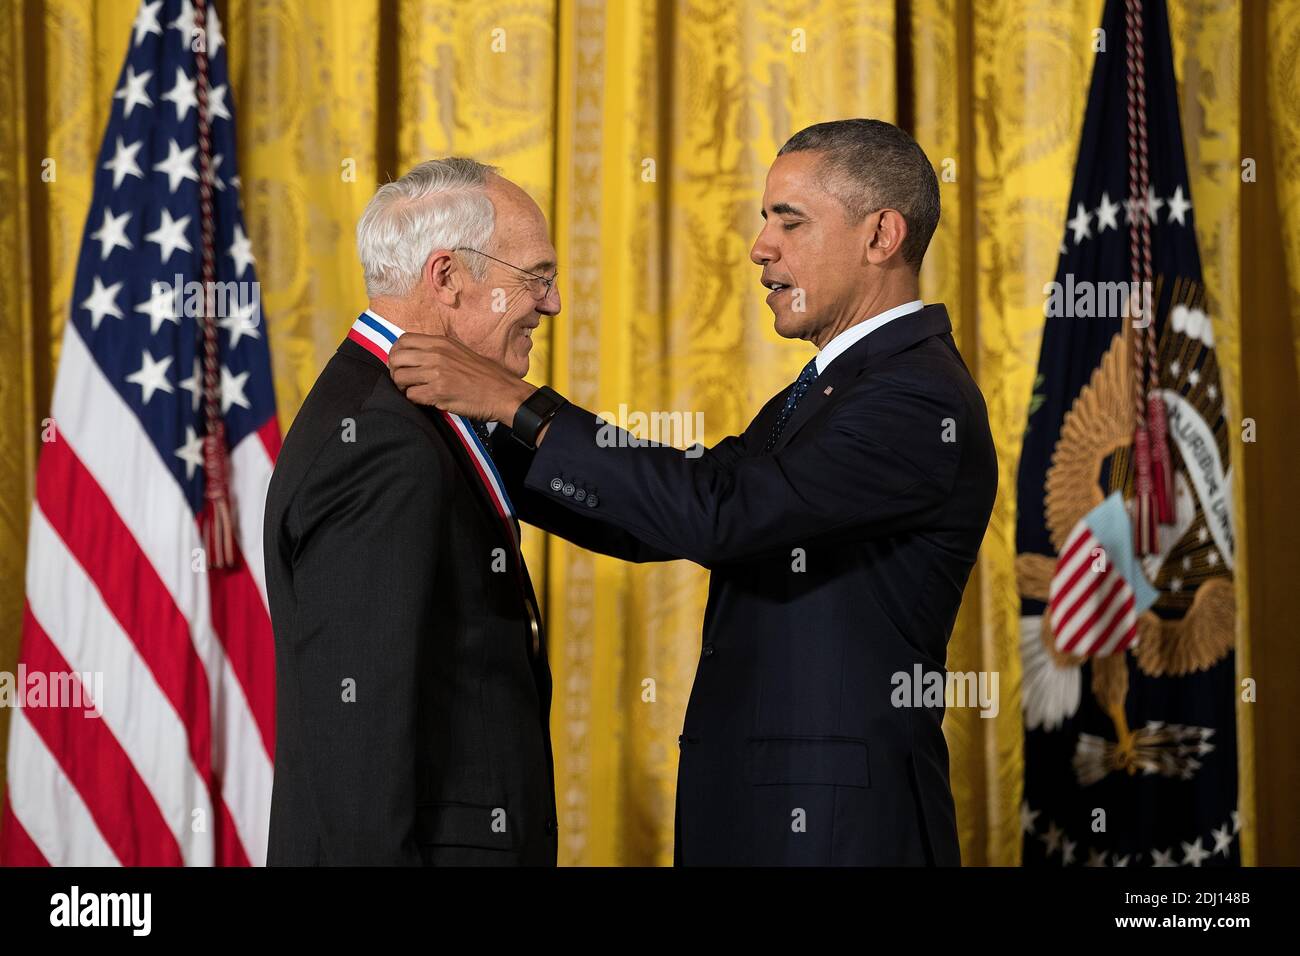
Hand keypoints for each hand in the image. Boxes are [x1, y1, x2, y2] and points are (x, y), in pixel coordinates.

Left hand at [388, 332, 533, 423]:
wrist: (504, 393)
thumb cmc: (484, 376)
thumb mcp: (460, 352)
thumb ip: (438, 351)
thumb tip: (415, 357)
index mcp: (441, 342)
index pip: (403, 340)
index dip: (397, 353)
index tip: (403, 364)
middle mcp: (436, 354)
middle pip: (396, 358)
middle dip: (395, 371)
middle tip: (405, 381)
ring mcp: (436, 373)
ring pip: (399, 377)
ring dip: (403, 387)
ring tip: (415, 391)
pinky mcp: (438, 392)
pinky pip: (411, 395)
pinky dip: (415, 400)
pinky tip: (426, 400)